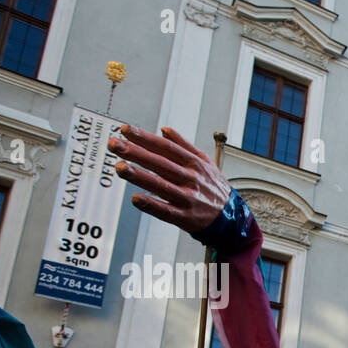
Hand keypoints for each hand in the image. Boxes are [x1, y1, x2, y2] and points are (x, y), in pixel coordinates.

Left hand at [109, 125, 229, 232]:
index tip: (124, 130)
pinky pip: (166, 211)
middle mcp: (191, 179)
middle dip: (135, 153)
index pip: (165, 147)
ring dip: (140, 176)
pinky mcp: (186, 217)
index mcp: (194, 163)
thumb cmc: (215, 189)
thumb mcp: (206, 162)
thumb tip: (164, 130)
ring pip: (161, 185)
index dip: (144, 138)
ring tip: (120, 167)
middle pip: (160, 163)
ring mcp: (188, 198)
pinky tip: (136, 198)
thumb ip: (184, 145)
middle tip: (115, 145)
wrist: (233, 218)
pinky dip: (151, 205)